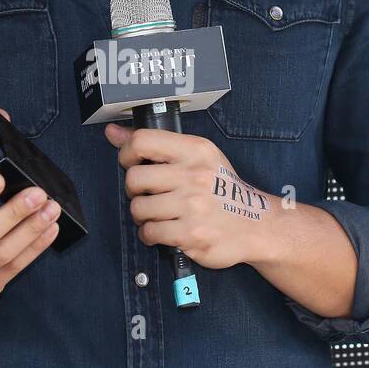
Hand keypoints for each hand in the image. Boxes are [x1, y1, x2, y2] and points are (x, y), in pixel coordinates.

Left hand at [103, 123, 273, 270]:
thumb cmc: (221, 190)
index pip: (142, 140)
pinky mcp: (191, 234)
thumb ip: (155, 145)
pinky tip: (163, 231)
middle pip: (134, 178)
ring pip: (139, 208)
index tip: (131, 164)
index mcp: (195, 150)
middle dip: (134, 191)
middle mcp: (194, 175)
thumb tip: (112, 133)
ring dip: (142, 215)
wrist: (257, 225)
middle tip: (147, 195)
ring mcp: (193, 206)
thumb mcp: (197, 158)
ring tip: (158, 215)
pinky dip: (150, 234)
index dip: (126, 154)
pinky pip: (149, 232)